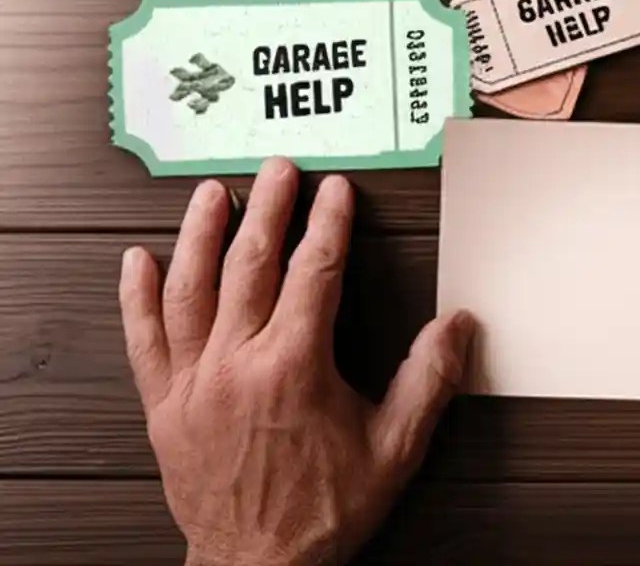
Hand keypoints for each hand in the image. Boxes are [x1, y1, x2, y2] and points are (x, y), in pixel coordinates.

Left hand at [118, 158, 473, 565]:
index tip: (335, 193)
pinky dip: (137, 296)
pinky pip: (143, 339)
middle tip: (278, 170)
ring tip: (212, 193)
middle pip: (250, 265)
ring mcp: (193, 382)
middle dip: (267, 208)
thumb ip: (428, 382)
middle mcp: (237, 365)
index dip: (327, 225)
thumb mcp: (395, 450)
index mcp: (294, 367)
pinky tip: (138, 261)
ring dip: (201, 234)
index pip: (314, 273)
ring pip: (190, 288)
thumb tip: (458, 327)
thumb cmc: (323, 513)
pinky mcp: (164, 405)